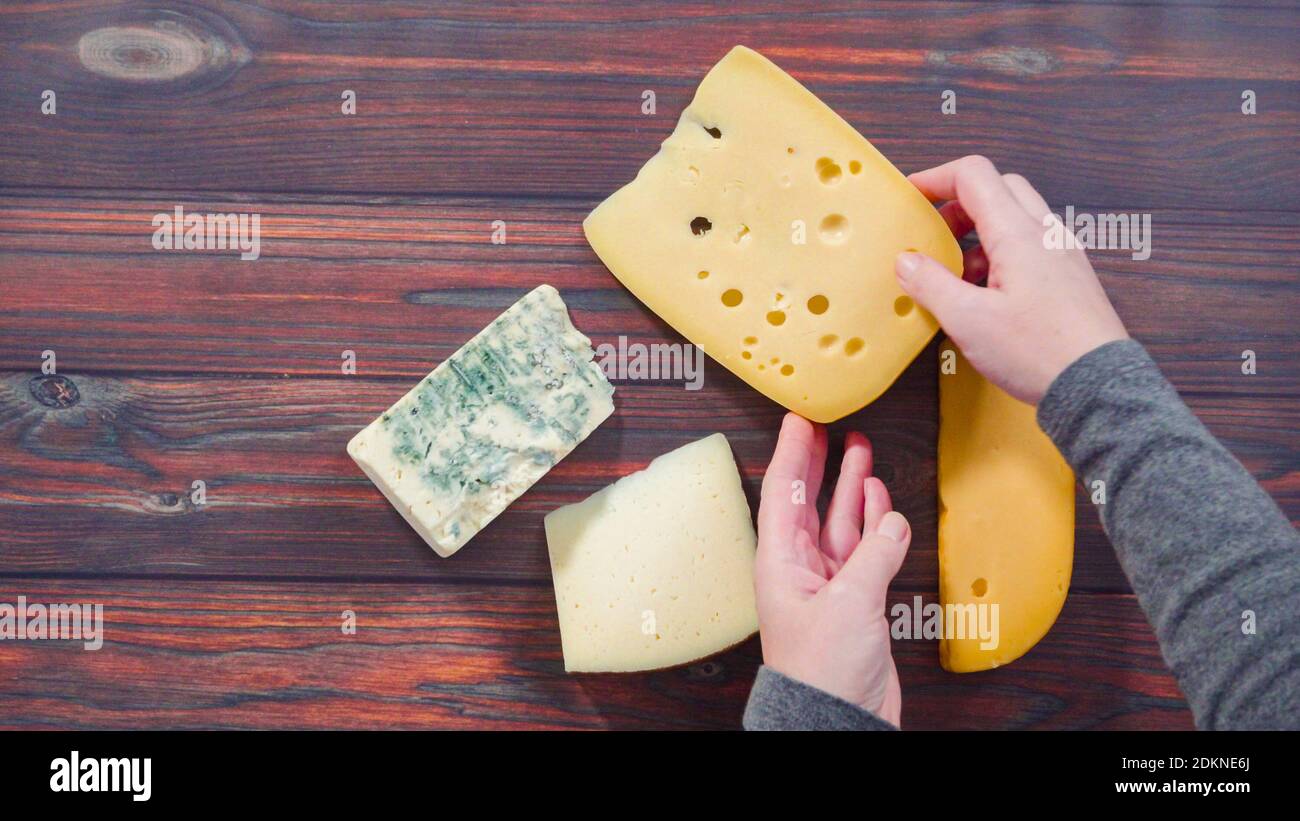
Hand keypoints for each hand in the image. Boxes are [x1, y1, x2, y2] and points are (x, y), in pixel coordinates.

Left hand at [754, 413, 910, 725]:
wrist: (838, 719)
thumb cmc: (824, 669)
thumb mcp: (850, 602)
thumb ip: (874, 554)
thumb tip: (892, 520)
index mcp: (780, 563)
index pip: (782, 494)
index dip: (790, 454)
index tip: (797, 419)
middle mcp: (800, 568)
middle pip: (807, 501)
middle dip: (818, 463)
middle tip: (828, 426)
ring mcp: (829, 583)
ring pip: (839, 521)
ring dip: (850, 487)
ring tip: (860, 449)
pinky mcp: (855, 600)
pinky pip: (863, 549)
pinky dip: (874, 524)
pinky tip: (880, 500)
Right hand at [895, 155, 1128, 404]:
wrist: (1096, 386)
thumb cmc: (1038, 351)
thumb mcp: (968, 320)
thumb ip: (931, 284)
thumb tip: (907, 262)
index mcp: (1018, 233)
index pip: (974, 175)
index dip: (937, 177)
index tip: (912, 194)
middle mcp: (1045, 233)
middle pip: (999, 188)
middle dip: (960, 202)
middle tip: (935, 233)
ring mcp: (1062, 254)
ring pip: (1016, 217)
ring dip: (979, 232)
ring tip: (956, 273)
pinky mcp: (1069, 277)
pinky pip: (1030, 246)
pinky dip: (1001, 254)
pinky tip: (986, 294)